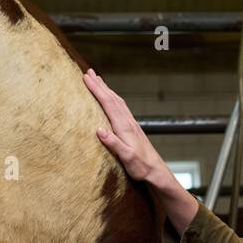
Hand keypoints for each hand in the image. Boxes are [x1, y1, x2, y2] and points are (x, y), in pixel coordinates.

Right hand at [82, 69, 167, 183]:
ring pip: (117, 101)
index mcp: (124, 127)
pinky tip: (112, 98)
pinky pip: (121, 108)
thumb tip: (99, 130)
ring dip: (107, 89)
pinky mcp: (133, 128)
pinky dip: (114, 98)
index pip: (108, 103)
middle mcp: (128, 122)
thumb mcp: (127, 157)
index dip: (96, 90)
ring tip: (98, 80)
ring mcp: (131, 124)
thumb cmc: (141, 166)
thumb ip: (114, 144)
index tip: (86, 78)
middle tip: (88, 71)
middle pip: (112, 98)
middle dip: (100, 84)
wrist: (156, 171)